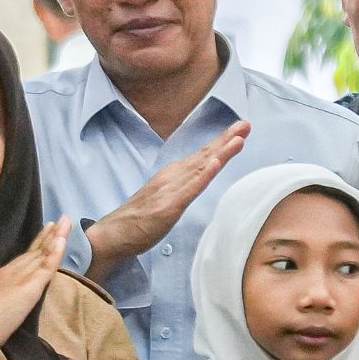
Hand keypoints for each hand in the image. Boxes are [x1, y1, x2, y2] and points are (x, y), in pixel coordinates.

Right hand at [0, 217, 71, 344]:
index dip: (38, 244)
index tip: (49, 230)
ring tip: (66, 222)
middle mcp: (13, 270)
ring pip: (42, 253)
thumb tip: (11, 293)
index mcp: (4, 274)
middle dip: (49, 234)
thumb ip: (3, 294)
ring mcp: (22, 276)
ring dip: (55, 237)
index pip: (26, 257)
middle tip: (62, 218)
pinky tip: (62, 240)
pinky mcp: (30, 286)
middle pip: (35, 250)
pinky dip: (55, 253)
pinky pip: (46, 266)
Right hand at [87, 123, 249, 262]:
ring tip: (238, 138)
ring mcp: (170, 189)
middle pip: (204, 155)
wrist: (112, 235)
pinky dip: (204, 174)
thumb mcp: (164, 198)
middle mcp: (172, 176)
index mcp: (172, 175)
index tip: (239, 129)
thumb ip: (181, 188)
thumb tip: (197, 180)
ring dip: (221, 151)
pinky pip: (190, 189)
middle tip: (246, 124)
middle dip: (226, 139)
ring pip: (200, 167)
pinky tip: (215, 163)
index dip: (221, 142)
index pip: (201, 155)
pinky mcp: (169, 206)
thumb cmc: (138, 220)